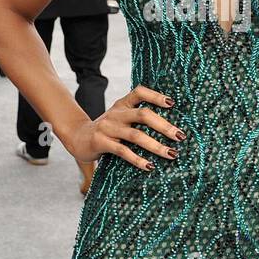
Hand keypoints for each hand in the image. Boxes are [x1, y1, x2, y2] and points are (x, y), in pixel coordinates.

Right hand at [60, 84, 182, 170]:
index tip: (173, 104)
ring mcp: (107, 127)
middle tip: (180, 136)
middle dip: (164, 126)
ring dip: (156, 146)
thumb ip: (137, 118)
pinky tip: (150, 166)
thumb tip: (171, 128)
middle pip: (143, 114)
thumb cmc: (107, 131)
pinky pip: (122, 151)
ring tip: (172, 154)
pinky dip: (138, 159)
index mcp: (122, 104)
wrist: (77, 138)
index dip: (156, 96)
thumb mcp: (120, 119)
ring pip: (136, 135)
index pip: (140, 92)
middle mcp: (116, 113)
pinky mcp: (100, 142)